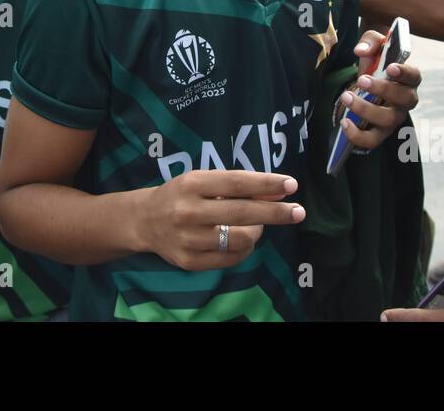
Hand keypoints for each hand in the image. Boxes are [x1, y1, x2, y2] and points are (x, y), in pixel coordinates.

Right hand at [137, 170, 304, 270]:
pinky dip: (245, 249)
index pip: (236, 183)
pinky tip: (244, 239)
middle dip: (276, 212)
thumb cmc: (180, 195)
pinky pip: (231, 258)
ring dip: (257, 231)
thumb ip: (237, 186)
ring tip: (256, 225)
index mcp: (191, 184)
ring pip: (241, 239)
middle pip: (243, 213)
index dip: (266, 184)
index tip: (291, 185)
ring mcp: (188, 239)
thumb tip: (277, 193)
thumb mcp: (204, 181)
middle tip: (298, 212)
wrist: (144, 221)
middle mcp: (188, 211)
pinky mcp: (189, 261)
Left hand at [343, 29, 421, 151]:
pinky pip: (372, 140)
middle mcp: (407, 100)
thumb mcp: (374, 43)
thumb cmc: (376, 58)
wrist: (367, 76)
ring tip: (346, 96)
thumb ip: (370, 41)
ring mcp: (394, 117)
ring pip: (387, 121)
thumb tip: (361, 50)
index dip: (404, 73)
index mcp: (409, 78)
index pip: (414, 76)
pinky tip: (344, 122)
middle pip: (403, 100)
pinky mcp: (380, 131)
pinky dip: (358, 136)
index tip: (390, 68)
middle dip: (382, 90)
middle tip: (361, 80)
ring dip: (366, 110)